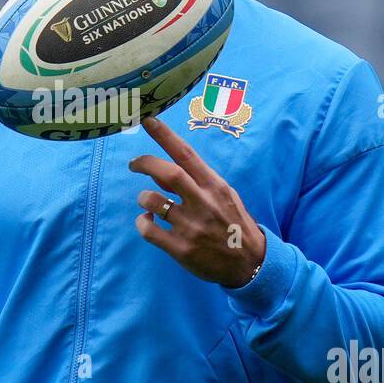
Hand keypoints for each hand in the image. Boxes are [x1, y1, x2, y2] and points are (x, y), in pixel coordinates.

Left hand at [129, 116, 266, 287]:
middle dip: (145, 163)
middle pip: (168, 173)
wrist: (250, 263)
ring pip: (154, 201)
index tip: (148, 120)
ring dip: (143, 197)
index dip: (165, 135)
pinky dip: (142, 222)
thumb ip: (195, 183)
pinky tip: (147, 221)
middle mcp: (203, 202)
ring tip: (147, 201)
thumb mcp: (223, 197)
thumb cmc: (233, 224)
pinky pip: (149, 230)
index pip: (186, 154)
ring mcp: (192, 227)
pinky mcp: (181, 249)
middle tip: (133, 163)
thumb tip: (161, 172)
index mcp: (215, 186)